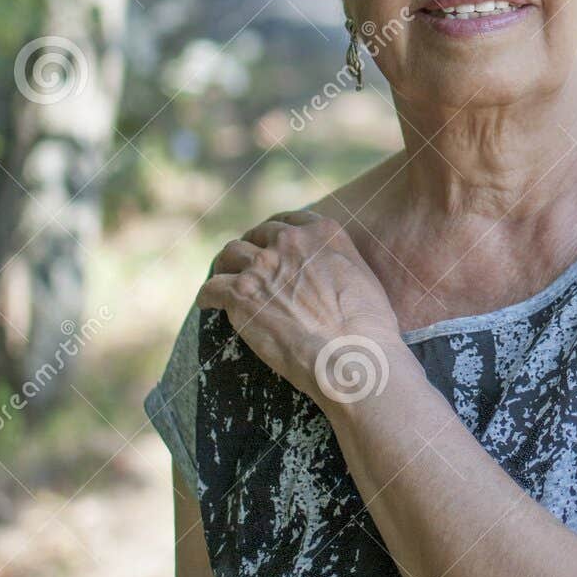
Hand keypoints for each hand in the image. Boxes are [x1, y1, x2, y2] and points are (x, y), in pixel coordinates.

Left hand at [195, 210, 401, 406]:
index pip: (289, 221)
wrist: (350, 355)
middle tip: (249, 265)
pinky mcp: (239, 294)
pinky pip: (212, 288)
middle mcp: (289, 242)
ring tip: (224, 279)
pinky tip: (208, 304)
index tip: (271, 244)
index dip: (276, 233)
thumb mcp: (364, 278)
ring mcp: (261, 266)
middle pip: (257, 234)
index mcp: (323, 233)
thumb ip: (341, 263)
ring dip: (226, 266)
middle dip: (252, 247)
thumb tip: (335, 276)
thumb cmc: (369, 327)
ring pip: (230, 254)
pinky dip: (208, 296)